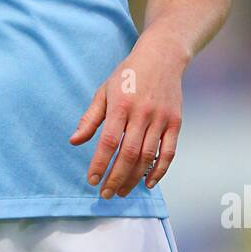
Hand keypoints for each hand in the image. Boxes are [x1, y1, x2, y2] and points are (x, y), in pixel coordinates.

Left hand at [69, 31, 185, 198]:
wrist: (162, 56)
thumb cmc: (128, 74)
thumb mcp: (104, 90)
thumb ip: (90, 118)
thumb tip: (75, 141)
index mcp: (120, 105)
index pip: (108, 142)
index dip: (100, 164)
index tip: (92, 180)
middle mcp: (142, 114)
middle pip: (128, 154)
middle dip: (115, 178)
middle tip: (105, 194)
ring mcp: (160, 119)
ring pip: (147, 157)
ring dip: (134, 179)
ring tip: (122, 192)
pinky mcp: (175, 123)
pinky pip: (168, 153)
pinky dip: (158, 171)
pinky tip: (147, 183)